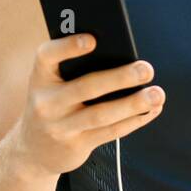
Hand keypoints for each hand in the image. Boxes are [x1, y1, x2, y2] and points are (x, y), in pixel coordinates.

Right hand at [13, 34, 165, 176]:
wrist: (33, 150)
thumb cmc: (53, 102)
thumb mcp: (52, 83)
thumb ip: (75, 67)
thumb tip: (123, 55)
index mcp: (40, 76)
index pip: (47, 56)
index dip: (67, 47)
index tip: (93, 39)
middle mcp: (46, 102)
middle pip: (86, 87)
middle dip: (120, 78)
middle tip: (147, 69)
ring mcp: (60, 127)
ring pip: (101, 114)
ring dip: (133, 104)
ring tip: (157, 93)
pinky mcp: (76, 146)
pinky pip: (110, 132)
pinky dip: (134, 120)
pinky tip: (152, 109)